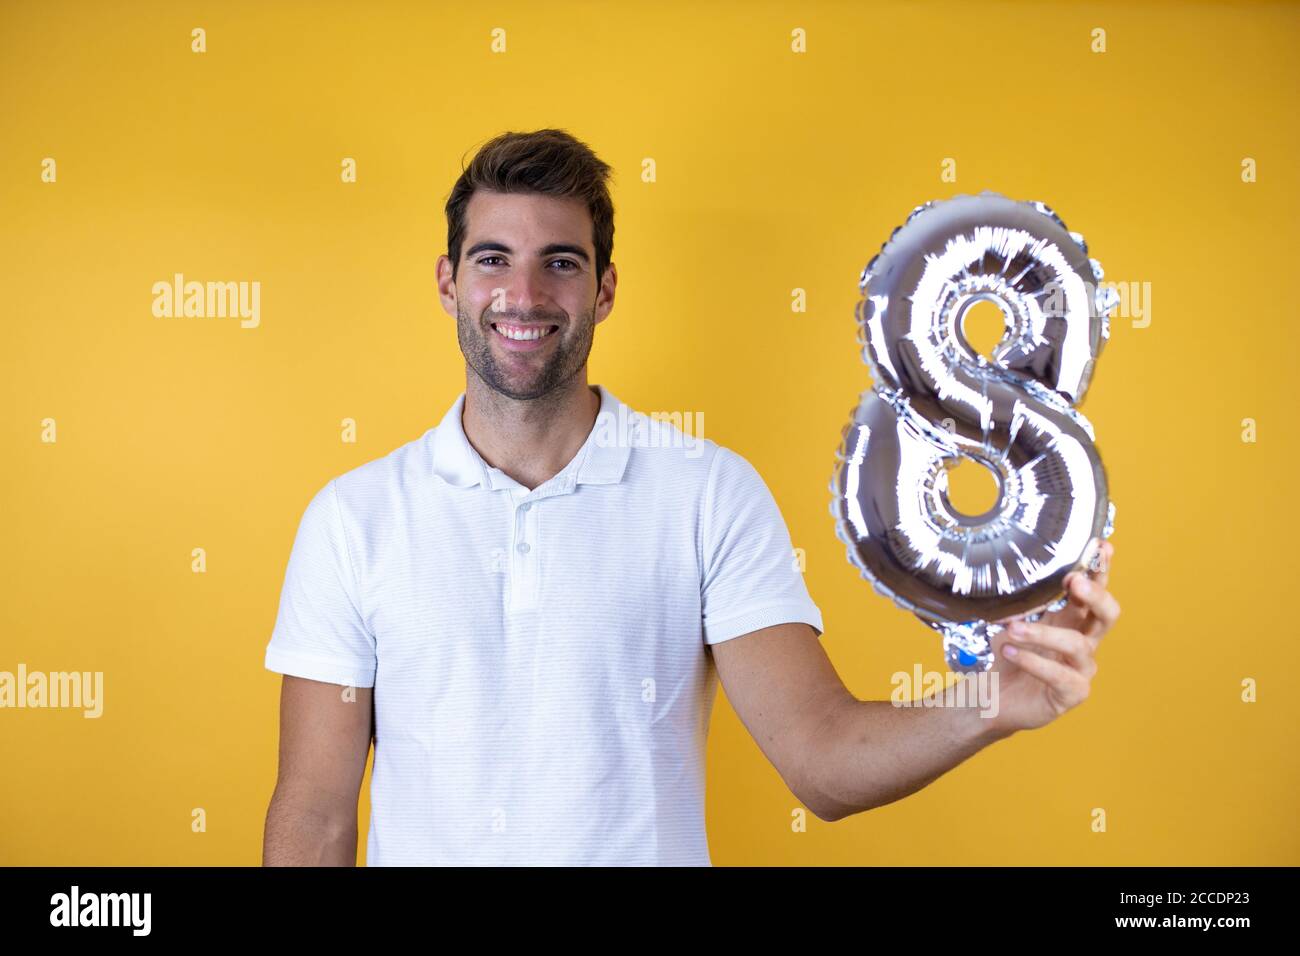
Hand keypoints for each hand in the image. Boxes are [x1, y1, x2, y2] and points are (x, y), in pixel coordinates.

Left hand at [982, 540, 1120, 735]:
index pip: (1094, 590)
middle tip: (1075, 580)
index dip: (1101, 569)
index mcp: (1073, 619)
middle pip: (1108, 615)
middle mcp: (1085, 641)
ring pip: (1076, 645)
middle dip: (1096, 595)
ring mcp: (1082, 669)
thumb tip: (1015, 573)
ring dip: (1043, 633)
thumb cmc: (1008, 653)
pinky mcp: (1072, 694)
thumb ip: (1022, 601)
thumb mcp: (1012, 620)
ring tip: (1012, 627)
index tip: (1100, 546)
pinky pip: (1060, 676)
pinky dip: (1033, 661)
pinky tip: (1009, 652)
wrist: (993, 695)